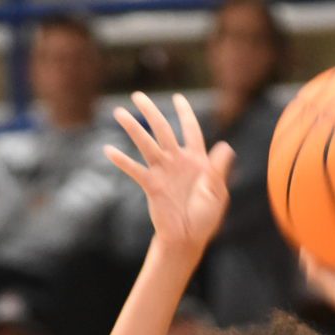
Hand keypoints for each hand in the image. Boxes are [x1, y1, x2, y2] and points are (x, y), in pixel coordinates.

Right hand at [105, 92, 233, 256]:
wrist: (188, 238)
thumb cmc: (205, 217)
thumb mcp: (216, 192)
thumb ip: (218, 169)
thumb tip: (225, 145)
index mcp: (196, 160)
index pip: (190, 130)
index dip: (185, 113)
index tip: (177, 98)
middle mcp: (177, 161)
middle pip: (163, 129)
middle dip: (151, 112)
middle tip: (137, 95)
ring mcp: (162, 171)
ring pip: (146, 144)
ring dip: (133, 128)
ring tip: (119, 113)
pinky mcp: (151, 185)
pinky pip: (135, 170)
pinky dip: (123, 161)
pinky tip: (109, 150)